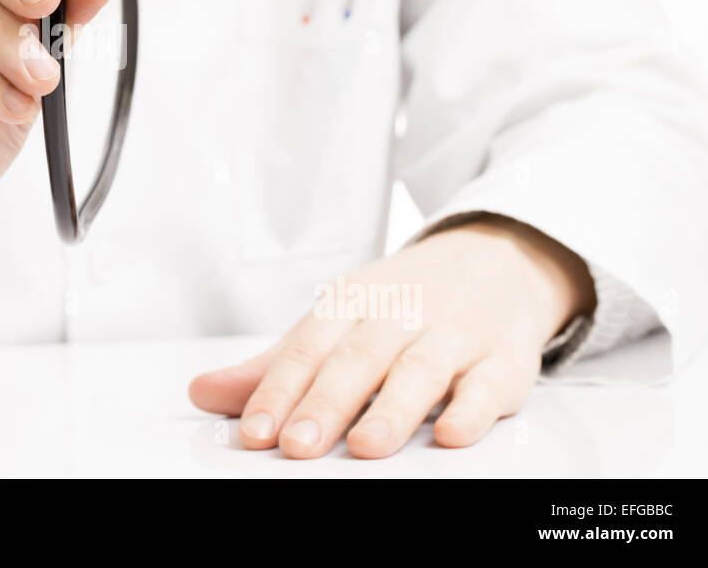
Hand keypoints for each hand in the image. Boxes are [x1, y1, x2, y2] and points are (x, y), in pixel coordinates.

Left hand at [189, 215, 595, 457]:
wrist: (495, 260)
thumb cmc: (402, 302)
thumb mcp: (337, 321)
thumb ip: (275, 366)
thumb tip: (203, 393)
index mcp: (351, 302)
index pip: (306, 348)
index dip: (278, 390)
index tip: (254, 431)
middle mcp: (400, 313)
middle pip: (358, 360)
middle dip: (325, 403)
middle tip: (297, 445)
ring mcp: (454, 334)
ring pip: (420, 371)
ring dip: (392, 410)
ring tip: (363, 447)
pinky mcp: (503, 359)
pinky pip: (487, 384)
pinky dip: (471, 410)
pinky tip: (451, 435)